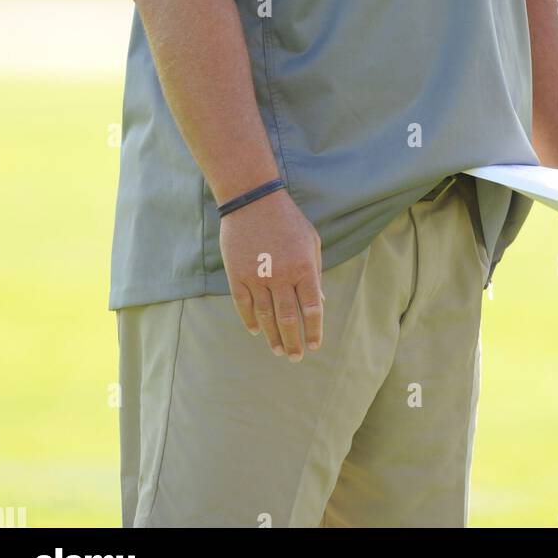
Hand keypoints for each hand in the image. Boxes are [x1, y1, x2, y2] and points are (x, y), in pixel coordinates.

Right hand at [219, 189, 323, 361]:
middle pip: (289, 318)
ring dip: (273, 337)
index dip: (314, 330)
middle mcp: (281, 276)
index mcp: (304, 267)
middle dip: (294, 341)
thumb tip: (320, 302)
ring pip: (265, 316)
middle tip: (296, 357)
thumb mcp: (311, 241)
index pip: (312, 308)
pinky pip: (243, 305)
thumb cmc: (288, 219)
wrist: (253, 200)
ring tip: (278, 351)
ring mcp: (257, 277)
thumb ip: (315, 272)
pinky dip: (250, 321)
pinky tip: (256, 332)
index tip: (315, 345)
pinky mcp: (237, 274)